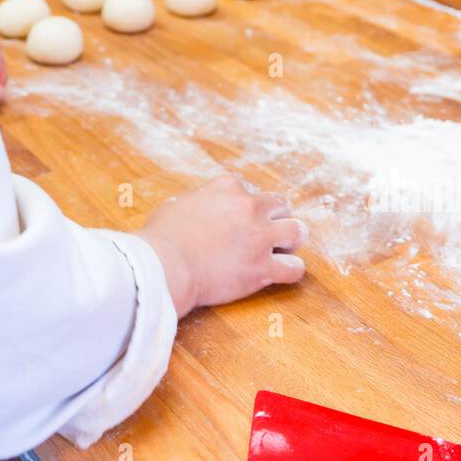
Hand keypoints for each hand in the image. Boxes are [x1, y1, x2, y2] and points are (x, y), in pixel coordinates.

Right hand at [136, 175, 305, 317]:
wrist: (164, 265)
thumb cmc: (162, 238)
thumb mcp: (178, 204)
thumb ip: (198, 201)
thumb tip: (199, 208)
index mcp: (227, 187)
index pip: (251, 191)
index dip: (247, 208)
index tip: (239, 221)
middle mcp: (248, 206)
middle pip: (280, 206)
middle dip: (275, 219)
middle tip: (265, 235)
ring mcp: (259, 237)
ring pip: (297, 231)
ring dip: (291, 240)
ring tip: (282, 251)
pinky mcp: (263, 267)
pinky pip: (294, 268)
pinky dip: (291, 271)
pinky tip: (281, 273)